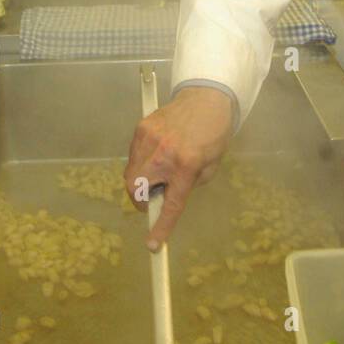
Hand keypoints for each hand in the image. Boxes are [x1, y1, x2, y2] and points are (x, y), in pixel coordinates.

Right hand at [124, 86, 233, 250]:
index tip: (153, 245)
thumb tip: (167, 197)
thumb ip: (188, 185)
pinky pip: (133, 156)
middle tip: (153, 198)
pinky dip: (140, 163)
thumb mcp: (210, 166)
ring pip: (130, 173)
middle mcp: (164, 152)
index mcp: (186, 165)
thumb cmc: (213, 134)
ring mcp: (148, 138)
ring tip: (159, 172)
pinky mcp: (140, 128)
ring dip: (140, 181)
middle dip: (140, 200)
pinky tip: (156, 156)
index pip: (170, 204)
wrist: (206, 98)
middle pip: (134, 188)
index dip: (161, 227)